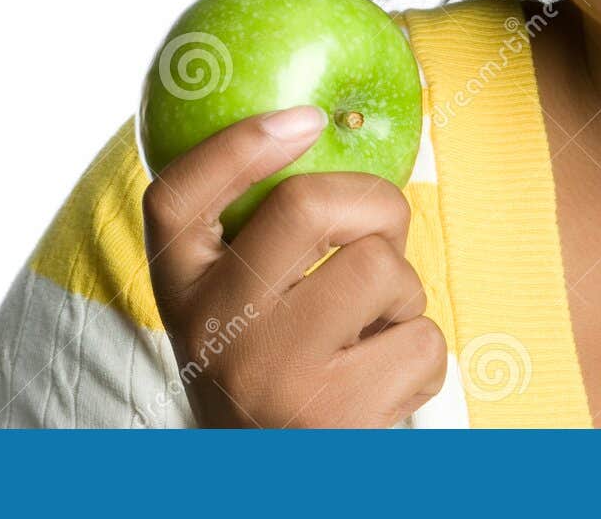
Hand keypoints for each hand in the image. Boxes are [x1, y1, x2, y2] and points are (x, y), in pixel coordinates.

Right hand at [141, 105, 446, 426]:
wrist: (267, 483)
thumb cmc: (270, 373)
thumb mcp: (233, 307)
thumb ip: (257, 239)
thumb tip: (328, 132)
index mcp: (179, 292)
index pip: (176, 197)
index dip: (240, 144)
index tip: (305, 119)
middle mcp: (216, 331)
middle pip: (310, 205)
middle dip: (376, 204)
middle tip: (381, 234)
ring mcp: (276, 375)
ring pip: (384, 269)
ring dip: (403, 294)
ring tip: (370, 331)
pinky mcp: (341, 417)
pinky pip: (425, 339)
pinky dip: (421, 352)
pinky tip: (383, 380)